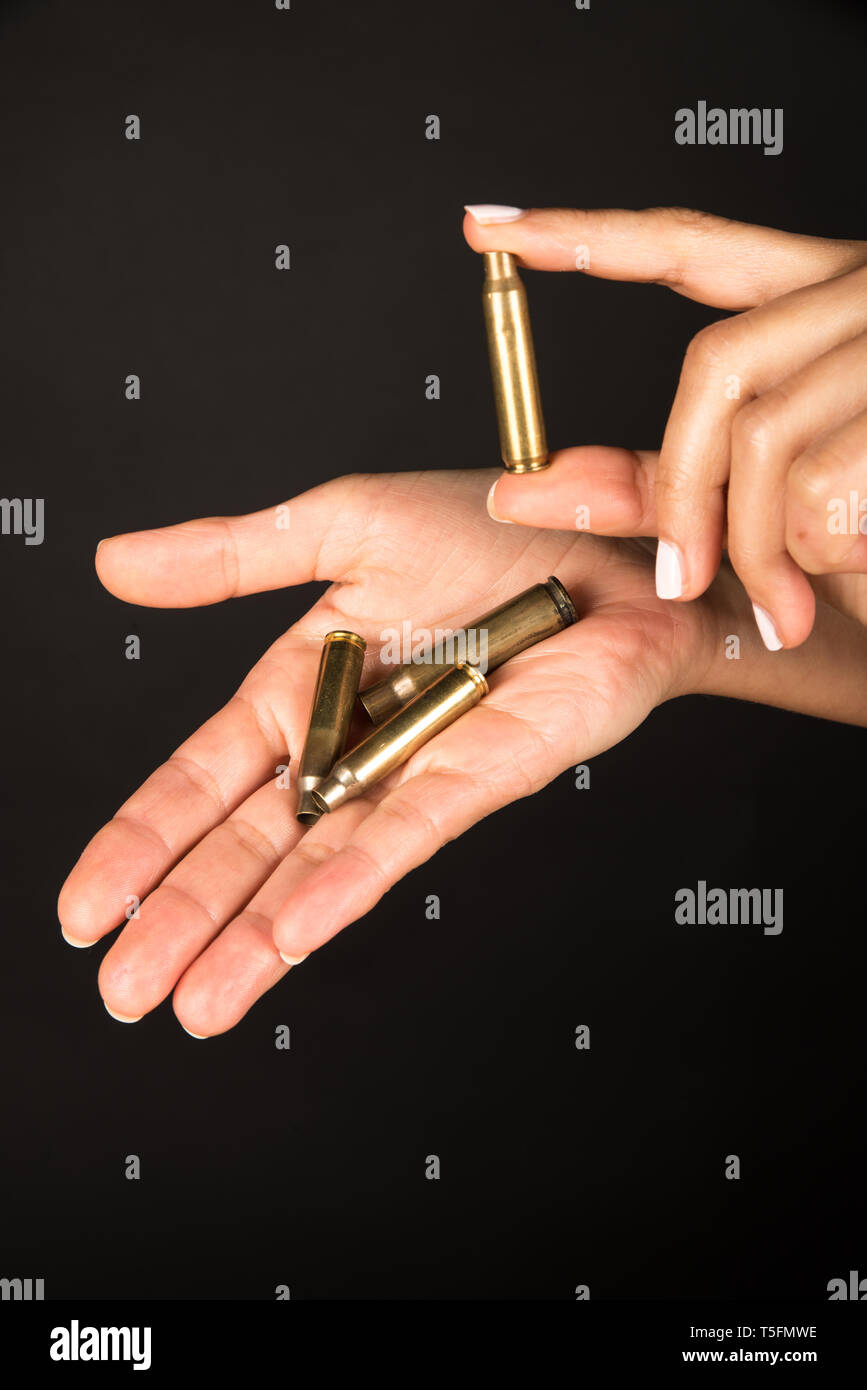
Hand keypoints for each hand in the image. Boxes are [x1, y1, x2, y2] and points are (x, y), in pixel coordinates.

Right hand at [58, 469, 724, 1035]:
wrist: (610, 537)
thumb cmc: (492, 526)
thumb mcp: (341, 524)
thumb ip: (230, 557)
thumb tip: (115, 563)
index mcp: (300, 689)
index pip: (201, 780)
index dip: (140, 843)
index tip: (83, 909)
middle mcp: (347, 746)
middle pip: (247, 845)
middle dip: (182, 918)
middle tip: (123, 990)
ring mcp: (409, 771)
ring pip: (316, 865)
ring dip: (252, 937)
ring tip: (193, 1006)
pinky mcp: (481, 775)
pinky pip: (405, 834)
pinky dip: (349, 882)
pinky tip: (295, 933)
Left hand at [465, 205, 866, 649]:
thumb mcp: (778, 506)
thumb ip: (673, 483)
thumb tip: (541, 485)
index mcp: (829, 302)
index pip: (695, 247)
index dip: (594, 236)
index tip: (499, 227)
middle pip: (713, 364)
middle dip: (681, 489)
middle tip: (683, 577)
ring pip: (762, 432)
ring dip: (752, 544)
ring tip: (787, 605)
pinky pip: (817, 484)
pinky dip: (809, 555)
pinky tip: (844, 574)